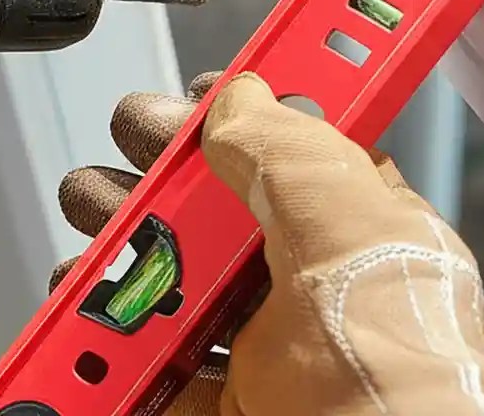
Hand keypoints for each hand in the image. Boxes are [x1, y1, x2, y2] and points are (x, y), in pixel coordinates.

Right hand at [53, 72, 483, 414]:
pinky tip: (85, 333)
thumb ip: (287, 148)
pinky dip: (110, 351)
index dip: (241, 115)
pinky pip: (158, 372)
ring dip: (119, 265)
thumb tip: (237, 99)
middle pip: (217, 214)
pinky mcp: (230, 406)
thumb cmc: (398, 369)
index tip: (185, 101)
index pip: (297, 146)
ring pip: (179, 289)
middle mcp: (315, 283)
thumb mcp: (346, 224)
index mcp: (361, 224)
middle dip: (153, 190)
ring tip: (86, 256)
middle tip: (115, 174)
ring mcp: (271, 349)